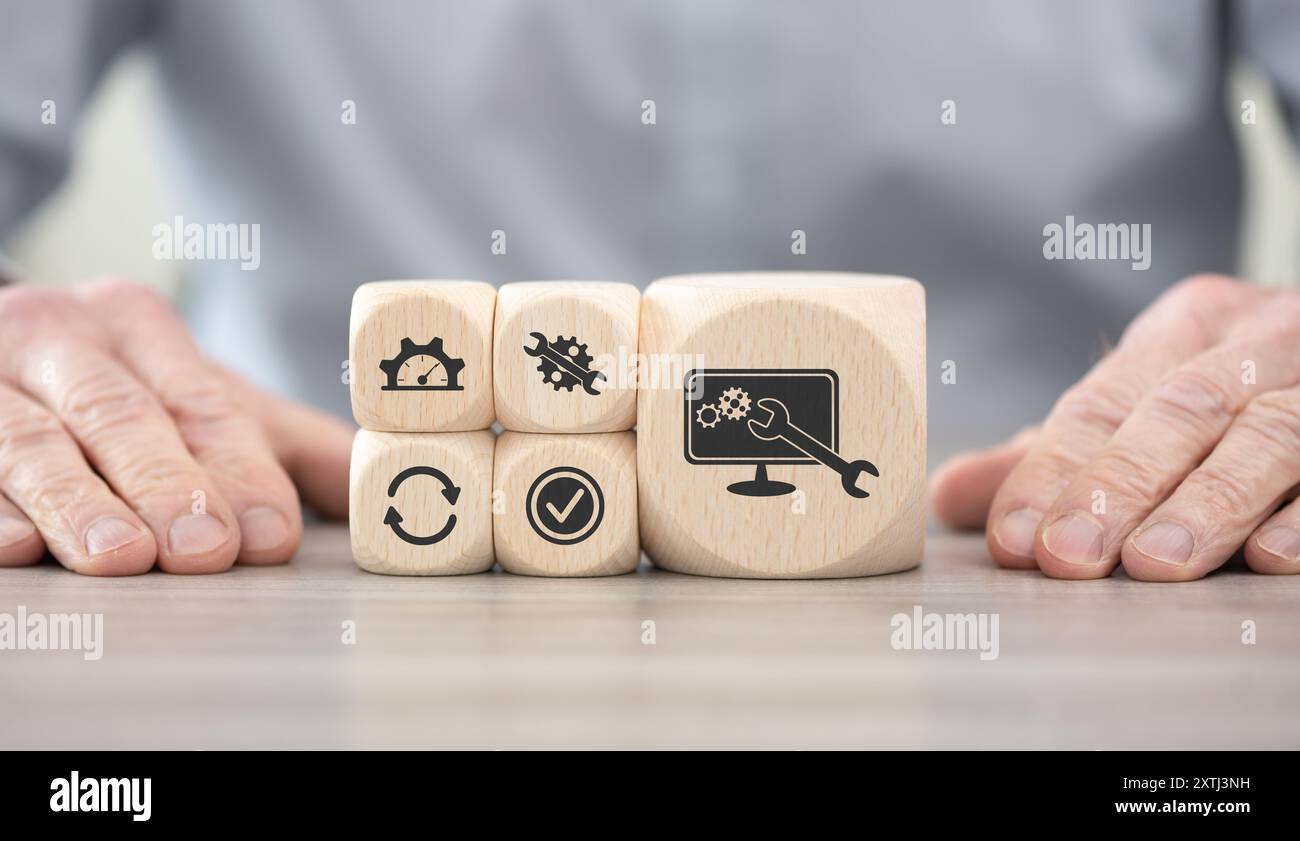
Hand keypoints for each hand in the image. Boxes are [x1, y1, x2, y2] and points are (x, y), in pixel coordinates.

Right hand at [0, 279, 352, 574]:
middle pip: (121, 414)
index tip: (268, 535)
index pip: (202, 403)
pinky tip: (13, 546)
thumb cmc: (125, 390)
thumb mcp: (207, 401)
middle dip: (165, 485)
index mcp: (141, 325)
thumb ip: (292, 447)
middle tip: (203, 551)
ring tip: (119, 558)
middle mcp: (62, 337)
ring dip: (77, 503)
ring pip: (33, 439)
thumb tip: (393, 491)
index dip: (238, 471)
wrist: (0, 346)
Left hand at [931, 275, 1299, 581]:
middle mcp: (1258, 341)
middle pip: (1181, 409)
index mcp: (1186, 326)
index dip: (1053, 470)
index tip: (1013, 538)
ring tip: (1153, 564)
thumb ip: (1051, 456)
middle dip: (1118, 487)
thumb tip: (947, 497)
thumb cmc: (1227, 397)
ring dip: (1208, 504)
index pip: (1103, 400)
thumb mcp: (1139, 409)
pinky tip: (1270, 558)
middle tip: (1069, 557)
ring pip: (1269, 435)